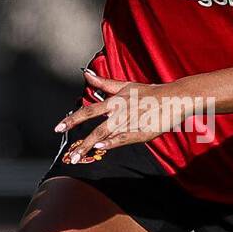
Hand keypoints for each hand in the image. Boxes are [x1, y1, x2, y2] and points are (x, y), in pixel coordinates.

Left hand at [55, 69, 192, 162]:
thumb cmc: (150, 92)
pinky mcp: (143, 131)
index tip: (58, 128)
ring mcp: (131, 122)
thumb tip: (86, 74)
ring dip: (91, 146)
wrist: (174, 97)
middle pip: (97, 127)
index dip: (73, 119)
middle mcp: (120, 111)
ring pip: (108, 135)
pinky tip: (101, 147)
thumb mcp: (126, 85)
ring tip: (78, 156)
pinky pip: (125, 138)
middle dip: (81, 141)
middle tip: (69, 154)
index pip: (89, 110)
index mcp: (115, 101)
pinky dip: (113, 142)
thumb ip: (105, 83)